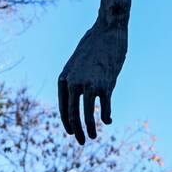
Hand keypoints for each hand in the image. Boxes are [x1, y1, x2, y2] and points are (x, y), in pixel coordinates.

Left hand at [58, 21, 127, 143]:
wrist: (108, 30)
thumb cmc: (94, 44)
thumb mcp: (78, 62)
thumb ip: (76, 78)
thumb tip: (79, 93)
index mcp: (64, 78)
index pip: (62, 108)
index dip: (67, 123)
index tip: (71, 132)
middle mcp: (74, 83)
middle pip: (72, 115)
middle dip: (76, 131)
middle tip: (81, 142)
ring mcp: (89, 84)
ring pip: (87, 115)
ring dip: (89, 129)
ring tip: (92, 137)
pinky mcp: (105, 84)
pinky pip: (104, 108)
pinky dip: (106, 117)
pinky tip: (108, 121)